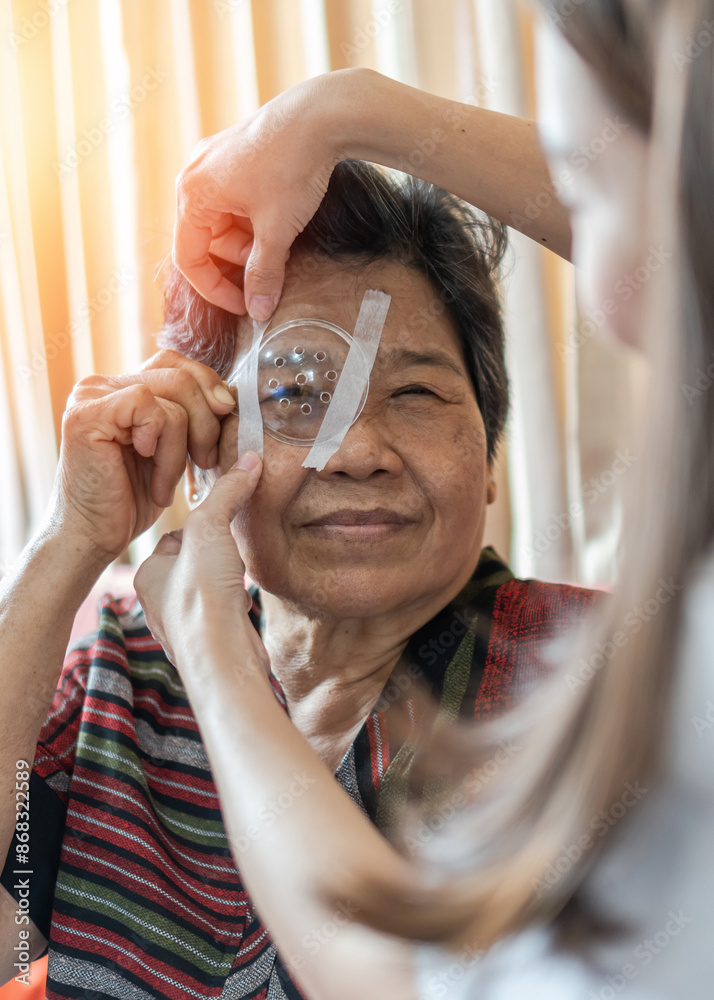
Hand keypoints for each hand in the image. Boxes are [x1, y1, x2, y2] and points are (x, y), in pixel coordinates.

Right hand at [48, 350, 236, 564]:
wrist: (95, 537)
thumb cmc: (132, 500)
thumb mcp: (173, 451)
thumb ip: (191, 417)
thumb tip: (229, 396)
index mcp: (122, 388)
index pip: (177, 363)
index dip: (209, 387)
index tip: (225, 420)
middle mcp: (102, 385)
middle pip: (180, 375)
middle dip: (206, 421)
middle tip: (204, 462)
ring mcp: (91, 396)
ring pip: (172, 396)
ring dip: (181, 449)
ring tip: (166, 483)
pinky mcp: (86, 415)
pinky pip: (148, 407)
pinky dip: (162, 445)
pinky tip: (149, 471)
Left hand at [134, 451, 268, 677]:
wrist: (221, 658)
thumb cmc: (203, 596)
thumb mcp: (211, 529)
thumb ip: (228, 493)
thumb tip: (249, 460)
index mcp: (147, 575)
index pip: (174, 537)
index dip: (201, 527)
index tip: (220, 526)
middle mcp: (160, 602)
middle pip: (193, 562)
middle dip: (217, 556)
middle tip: (231, 553)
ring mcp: (183, 625)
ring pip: (209, 588)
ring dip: (227, 582)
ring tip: (237, 581)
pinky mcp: (208, 641)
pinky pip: (222, 612)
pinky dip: (235, 605)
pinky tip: (243, 605)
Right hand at [172, 70, 362, 319]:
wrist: (323, 115)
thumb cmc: (292, 167)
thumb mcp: (277, 231)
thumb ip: (264, 275)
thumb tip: (258, 312)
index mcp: (192, 193)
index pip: (189, 258)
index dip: (215, 289)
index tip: (243, 307)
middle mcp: (196, 175)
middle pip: (208, 240)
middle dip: (241, 261)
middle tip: (274, 267)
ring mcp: (216, 162)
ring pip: (226, 222)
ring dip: (252, 241)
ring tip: (283, 238)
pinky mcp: (238, 155)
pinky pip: (238, 202)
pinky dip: (257, 219)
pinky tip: (283, 219)